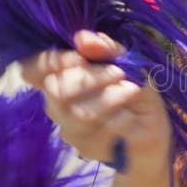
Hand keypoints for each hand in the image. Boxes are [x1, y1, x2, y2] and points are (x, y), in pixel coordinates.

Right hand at [21, 30, 171, 177]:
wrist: (153, 132)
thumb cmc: (135, 93)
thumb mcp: (130, 64)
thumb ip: (108, 50)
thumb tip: (85, 38)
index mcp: (61, 76)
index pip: (33, 68)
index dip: (52, 61)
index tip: (81, 57)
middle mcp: (57, 103)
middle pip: (56, 89)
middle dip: (90, 77)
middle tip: (119, 73)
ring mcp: (69, 128)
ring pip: (78, 113)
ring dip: (109, 99)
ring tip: (132, 90)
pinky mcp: (86, 149)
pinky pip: (98, 133)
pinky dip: (120, 120)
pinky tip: (132, 117)